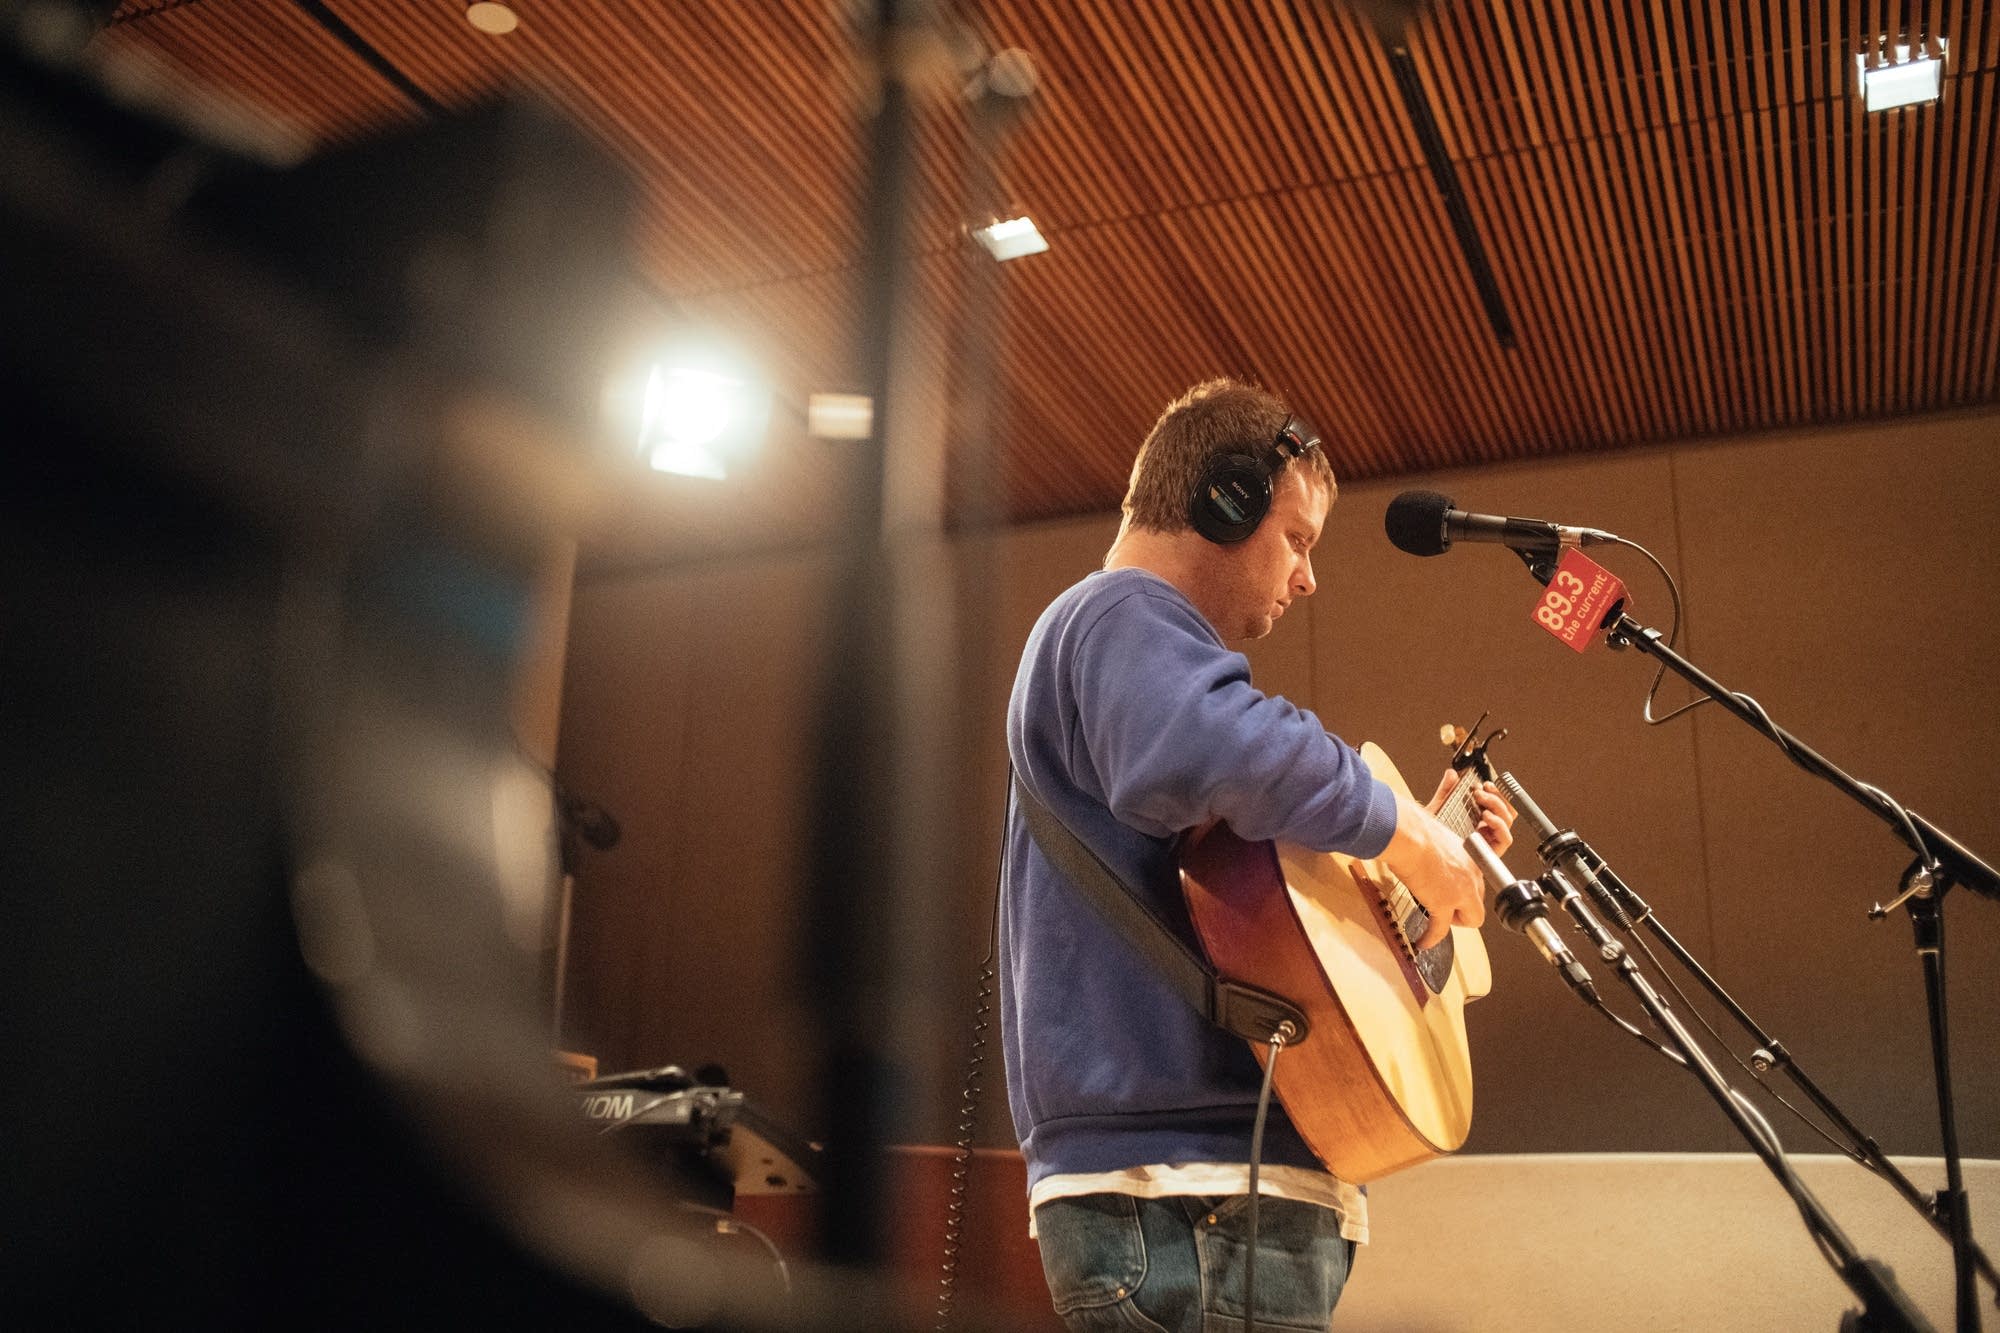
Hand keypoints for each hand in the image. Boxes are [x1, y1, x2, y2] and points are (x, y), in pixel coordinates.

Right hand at [1380, 790, 1484, 948]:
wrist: (1408, 835)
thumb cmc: (1416, 824)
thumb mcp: (1438, 808)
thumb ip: (1446, 795)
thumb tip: (1451, 776)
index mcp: (1471, 854)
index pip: (1480, 877)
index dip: (1470, 888)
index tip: (1460, 893)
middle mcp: (1471, 874)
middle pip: (1477, 902)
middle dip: (1460, 907)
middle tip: (1443, 907)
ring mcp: (1460, 892)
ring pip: (1468, 918)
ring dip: (1451, 920)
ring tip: (1436, 922)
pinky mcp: (1443, 905)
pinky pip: (1441, 930)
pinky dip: (1431, 938)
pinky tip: (1423, 943)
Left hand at [1425, 770, 1517, 857]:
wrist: (1426, 857)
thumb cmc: (1431, 838)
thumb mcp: (1438, 810)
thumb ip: (1446, 792)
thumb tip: (1452, 773)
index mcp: (1478, 821)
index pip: (1497, 804)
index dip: (1496, 792)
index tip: (1486, 783)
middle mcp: (1487, 830)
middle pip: (1507, 810)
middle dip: (1498, 796)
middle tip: (1481, 788)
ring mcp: (1490, 841)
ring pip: (1508, 820)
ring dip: (1498, 806)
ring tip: (1480, 798)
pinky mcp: (1491, 852)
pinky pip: (1506, 839)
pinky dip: (1499, 825)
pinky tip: (1486, 817)